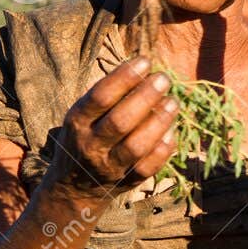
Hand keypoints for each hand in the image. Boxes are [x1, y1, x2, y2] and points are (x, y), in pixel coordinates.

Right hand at [46, 56, 176, 202]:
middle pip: (120, 121)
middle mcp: (91, 146)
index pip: (101, 97)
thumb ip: (108, 95)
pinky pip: (148, 167)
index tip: (145, 61)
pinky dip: (162, 149)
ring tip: (172, 102)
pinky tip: (171, 131)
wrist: (74, 187)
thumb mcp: (83, 114)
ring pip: (136, 146)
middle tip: (163, 79)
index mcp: (77, 123)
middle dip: (145, 97)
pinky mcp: (126, 182)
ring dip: (158, 122)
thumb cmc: (85, 137)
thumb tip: (144, 69)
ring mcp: (109, 167)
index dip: (125, 77)